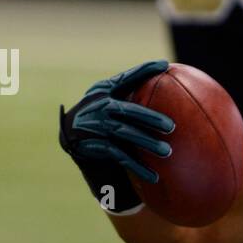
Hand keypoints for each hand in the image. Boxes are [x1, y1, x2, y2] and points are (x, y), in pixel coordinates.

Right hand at [58, 59, 173, 211]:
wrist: (71, 133)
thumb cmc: (101, 110)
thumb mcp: (109, 95)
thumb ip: (131, 88)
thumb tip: (167, 75)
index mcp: (105, 90)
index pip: (127, 77)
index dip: (145, 70)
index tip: (165, 66)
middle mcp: (100, 106)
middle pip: (128, 111)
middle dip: (150, 117)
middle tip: (171, 126)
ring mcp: (97, 126)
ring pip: (125, 134)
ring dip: (146, 143)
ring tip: (167, 152)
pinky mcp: (96, 146)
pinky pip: (120, 156)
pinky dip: (138, 167)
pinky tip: (154, 176)